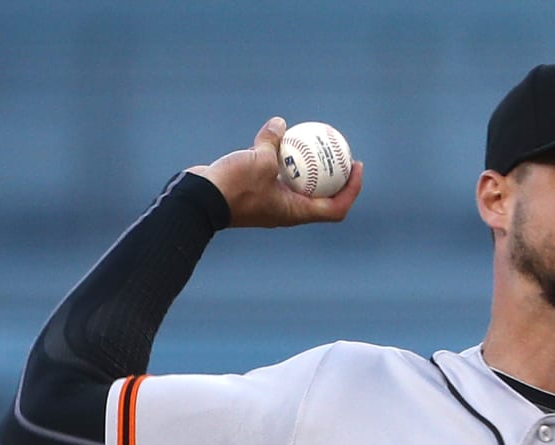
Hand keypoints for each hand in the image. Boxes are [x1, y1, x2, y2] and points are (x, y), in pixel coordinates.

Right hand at [186, 116, 363, 227]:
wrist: (198, 199)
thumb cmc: (233, 186)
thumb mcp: (259, 160)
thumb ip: (273, 141)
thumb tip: (280, 123)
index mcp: (295, 212)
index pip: (335, 208)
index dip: (351, 189)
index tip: (356, 166)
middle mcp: (286, 210)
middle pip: (321, 196)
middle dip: (334, 176)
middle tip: (340, 152)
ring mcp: (270, 201)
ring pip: (297, 184)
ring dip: (307, 166)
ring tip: (314, 142)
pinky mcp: (255, 190)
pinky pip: (276, 174)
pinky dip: (282, 159)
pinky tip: (282, 138)